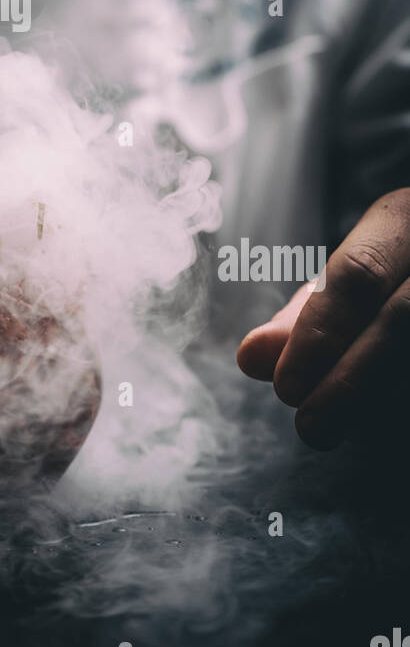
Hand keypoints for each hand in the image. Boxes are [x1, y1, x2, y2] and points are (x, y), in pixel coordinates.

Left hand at [236, 190, 409, 447]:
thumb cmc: (400, 269)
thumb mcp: (358, 272)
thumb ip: (308, 315)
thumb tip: (251, 358)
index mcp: (404, 219)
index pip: (358, 273)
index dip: (320, 333)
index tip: (285, 387)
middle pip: (403, 318)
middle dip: (351, 379)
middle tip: (311, 427)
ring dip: (384, 397)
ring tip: (344, 424)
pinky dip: (405, 405)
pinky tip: (388, 420)